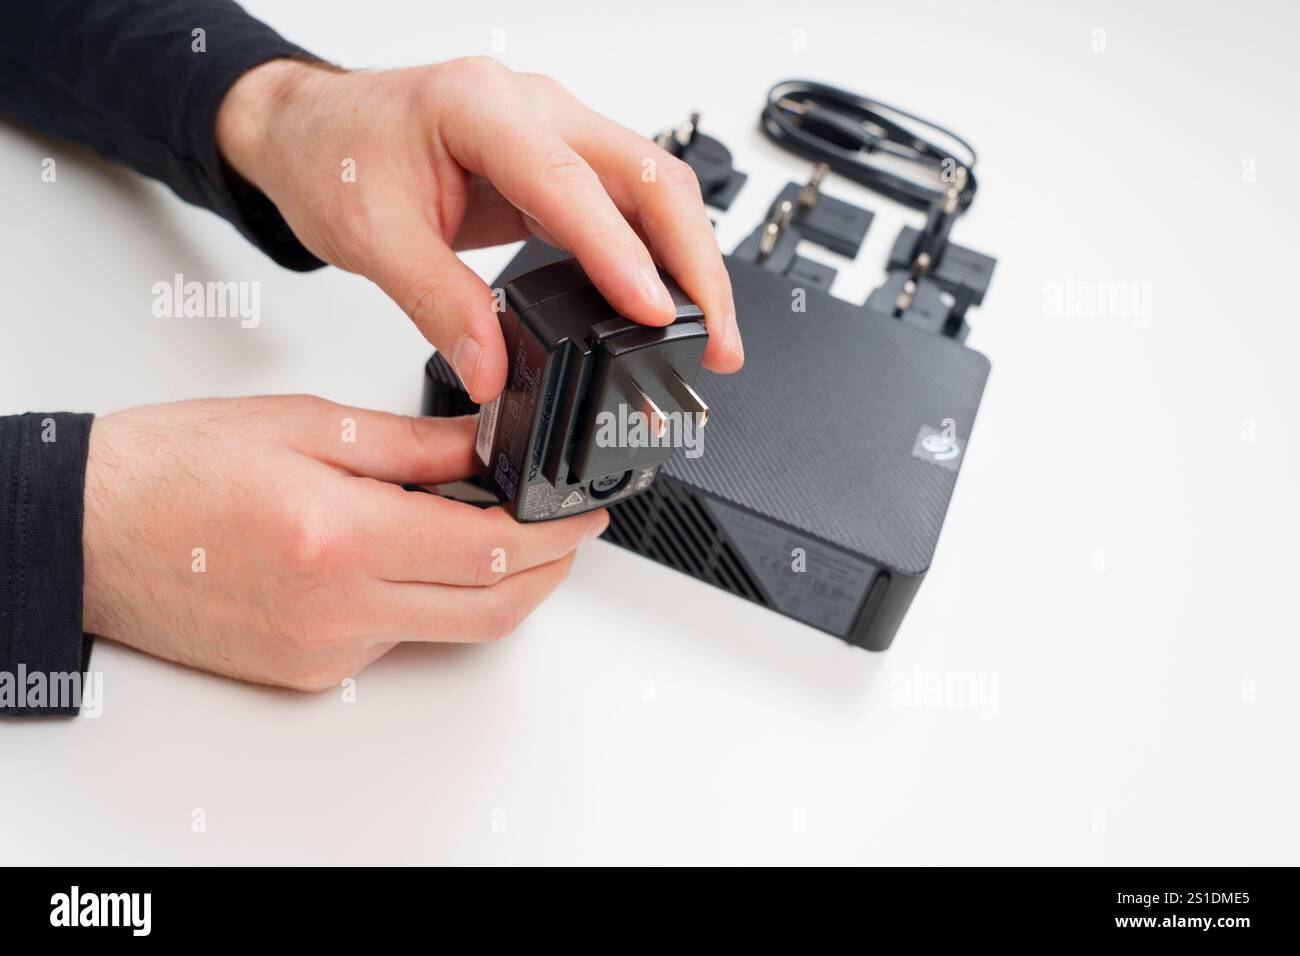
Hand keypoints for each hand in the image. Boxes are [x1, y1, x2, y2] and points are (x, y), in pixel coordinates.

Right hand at [82, 397, 607, 690]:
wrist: (87, 531)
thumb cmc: (176, 468)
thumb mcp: (308, 426)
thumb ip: (414, 445)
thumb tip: (489, 444)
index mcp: (342, 537)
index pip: (492, 551)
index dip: (556, 534)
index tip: (583, 513)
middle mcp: (339, 610)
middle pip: (493, 610)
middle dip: (550, 572)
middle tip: (566, 531)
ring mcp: (326, 652)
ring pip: (452, 629)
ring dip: (494, 587)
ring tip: (495, 529)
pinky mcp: (312, 672)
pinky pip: (399, 640)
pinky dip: (428, 599)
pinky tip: (414, 554)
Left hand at [216, 56, 743, 402]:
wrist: (317, 132)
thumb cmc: (336, 156)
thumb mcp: (373, 237)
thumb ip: (439, 305)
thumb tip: (494, 369)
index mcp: (481, 106)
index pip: (570, 182)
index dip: (620, 253)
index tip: (654, 313)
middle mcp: (534, 109)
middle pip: (648, 176)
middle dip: (695, 262)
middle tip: (716, 339)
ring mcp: (555, 133)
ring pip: (655, 190)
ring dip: (692, 263)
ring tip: (710, 336)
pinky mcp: (561, 167)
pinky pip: (630, 207)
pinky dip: (662, 259)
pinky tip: (672, 307)